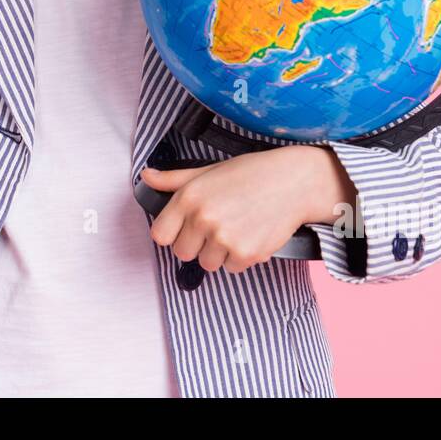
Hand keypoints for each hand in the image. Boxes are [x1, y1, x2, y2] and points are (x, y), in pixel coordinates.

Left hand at [139, 145, 357, 275]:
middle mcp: (203, 219)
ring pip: (208, 264)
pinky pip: (232, 268)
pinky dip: (240, 257)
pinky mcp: (246, 254)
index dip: (172, 233)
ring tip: (237, 227)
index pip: (160, 235)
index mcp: (189, 198)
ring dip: (220, 252)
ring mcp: (224, 239)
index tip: (185, 228)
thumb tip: (146, 177)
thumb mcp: (208, 171)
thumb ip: (174, 179)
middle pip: (183, 253)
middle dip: (197, 244)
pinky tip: (251, 234)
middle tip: (217, 225)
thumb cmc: (251, 174)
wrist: (293, 182)